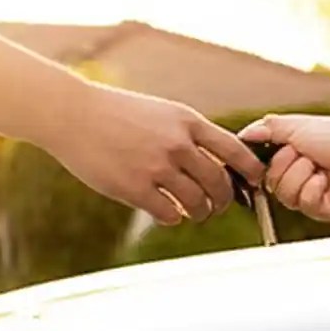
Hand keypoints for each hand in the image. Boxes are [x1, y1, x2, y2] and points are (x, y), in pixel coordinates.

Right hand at [47, 84, 263, 224]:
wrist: (73, 115)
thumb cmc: (116, 114)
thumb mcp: (161, 112)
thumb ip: (188, 134)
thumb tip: (217, 162)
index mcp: (187, 121)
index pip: (235, 150)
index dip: (251, 171)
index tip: (256, 182)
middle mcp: (178, 144)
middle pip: (219, 183)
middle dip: (224, 200)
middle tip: (219, 206)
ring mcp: (157, 167)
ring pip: (197, 203)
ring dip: (199, 212)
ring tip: (194, 212)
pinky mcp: (135, 188)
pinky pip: (168, 214)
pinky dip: (172, 218)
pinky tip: (166, 213)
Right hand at [239, 114, 329, 223]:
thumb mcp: (294, 126)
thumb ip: (266, 129)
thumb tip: (242, 135)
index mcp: (294, 162)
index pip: (264, 170)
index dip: (262, 163)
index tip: (261, 152)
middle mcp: (302, 181)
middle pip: (271, 184)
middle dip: (284, 164)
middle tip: (304, 153)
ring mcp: (314, 199)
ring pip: (285, 195)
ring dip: (300, 174)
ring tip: (318, 165)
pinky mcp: (326, 212)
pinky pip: (304, 204)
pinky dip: (313, 187)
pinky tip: (327, 179)